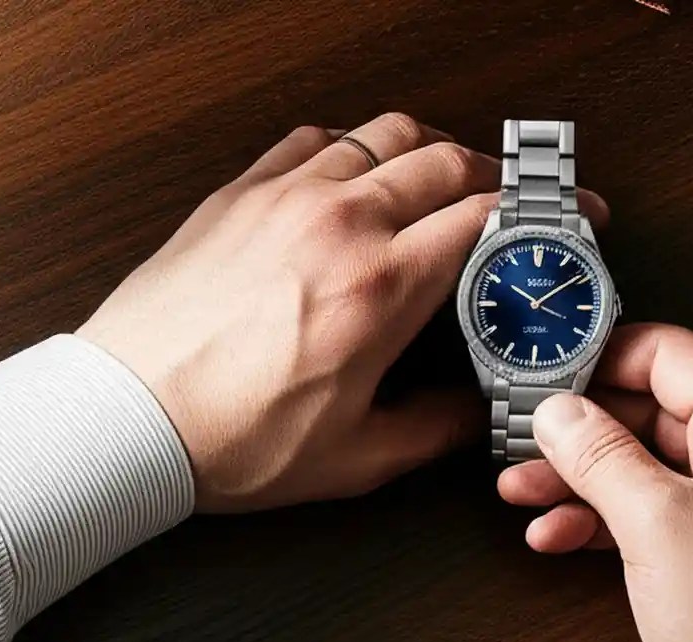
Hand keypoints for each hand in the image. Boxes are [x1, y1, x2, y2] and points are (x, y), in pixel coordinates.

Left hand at [77, 112, 606, 511]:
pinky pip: (313, 137)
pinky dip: (353, 145)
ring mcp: (286, 198)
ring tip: (445, 175)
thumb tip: (477, 411)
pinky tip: (358, 173)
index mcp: (380, 288)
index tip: (566, 214)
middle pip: (445, 160)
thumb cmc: (230, 438)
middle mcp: (339, 225)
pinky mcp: (240, 193)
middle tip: (511, 197)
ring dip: (430, 148)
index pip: (485, 215)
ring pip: (384, 133)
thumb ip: (437, 427)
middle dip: (495, 174)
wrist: (127, 418)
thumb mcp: (357, 456)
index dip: (542, 210)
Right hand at [497, 324, 692, 641]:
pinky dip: (603, 519)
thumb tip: (562, 411)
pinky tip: (560, 534)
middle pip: (651, 411)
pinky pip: (653, 512)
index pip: (671, 355)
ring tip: (525, 489)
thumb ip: (602, 457)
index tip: (552, 368)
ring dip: (581, 477)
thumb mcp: (657, 525)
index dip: (605, 356)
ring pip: (645, 465)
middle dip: (582, 428)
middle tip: (527, 436)